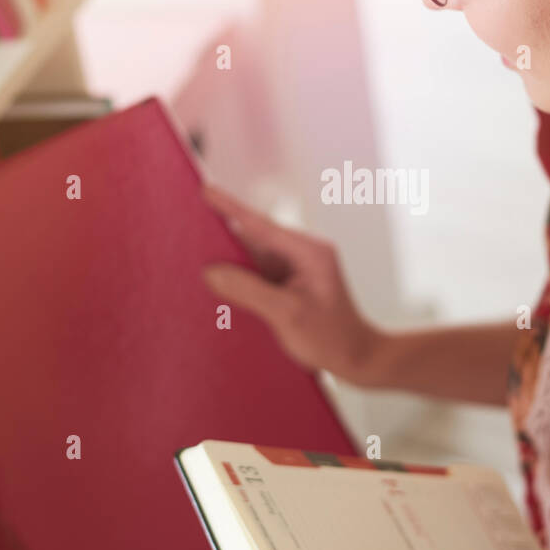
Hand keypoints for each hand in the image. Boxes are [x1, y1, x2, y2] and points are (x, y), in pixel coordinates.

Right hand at [201, 185, 380, 382]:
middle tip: (191, 231)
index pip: (261, 225)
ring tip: (199, 262)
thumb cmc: (330, 338)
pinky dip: (241, 280)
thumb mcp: (286, 314)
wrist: (359, 359)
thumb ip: (248, 290)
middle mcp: (304, 254)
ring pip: (255, 259)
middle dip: (224, 238)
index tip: (205, 190)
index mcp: (308, 252)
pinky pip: (260, 275)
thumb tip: (212, 272)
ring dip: (231, 263)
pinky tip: (220, 287)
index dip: (230, 208)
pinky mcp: (292, 285)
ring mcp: (298, 270)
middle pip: (255, 240)